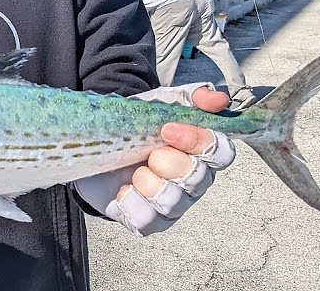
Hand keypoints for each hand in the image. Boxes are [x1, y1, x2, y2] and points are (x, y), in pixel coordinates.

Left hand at [72, 82, 236, 236]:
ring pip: (173, 201)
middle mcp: (194, 182)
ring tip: (134, 171)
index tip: (167, 129)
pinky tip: (123, 188)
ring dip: (148, 182)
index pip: (222, 152)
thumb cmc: (136, 127)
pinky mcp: (149, 222)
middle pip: (196, 177)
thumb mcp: (159, 104)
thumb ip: (190, 97)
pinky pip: (146, 219)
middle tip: (148, 152)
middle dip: (167, 162)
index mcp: (202, 153)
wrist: (97, 147)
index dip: (199, 141)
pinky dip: (130, 200)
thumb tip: (218, 99)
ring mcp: (174, 205)